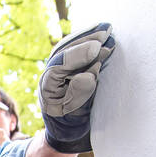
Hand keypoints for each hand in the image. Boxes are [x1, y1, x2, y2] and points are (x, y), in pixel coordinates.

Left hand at [38, 23, 115, 152]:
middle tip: (106, 31)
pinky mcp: (66, 64)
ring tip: (107, 28)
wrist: (66, 128)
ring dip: (88, 35)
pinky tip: (102, 32)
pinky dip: (88, 39)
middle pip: (64, 50)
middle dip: (85, 39)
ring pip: (69, 45)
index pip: (60, 65)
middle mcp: (49, 73)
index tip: (97, 49)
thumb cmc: (71, 123)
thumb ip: (80, 96)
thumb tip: (88, 75)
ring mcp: (56, 67)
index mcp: (48, 87)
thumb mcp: (75, 114)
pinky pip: (74, 47)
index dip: (78, 55)